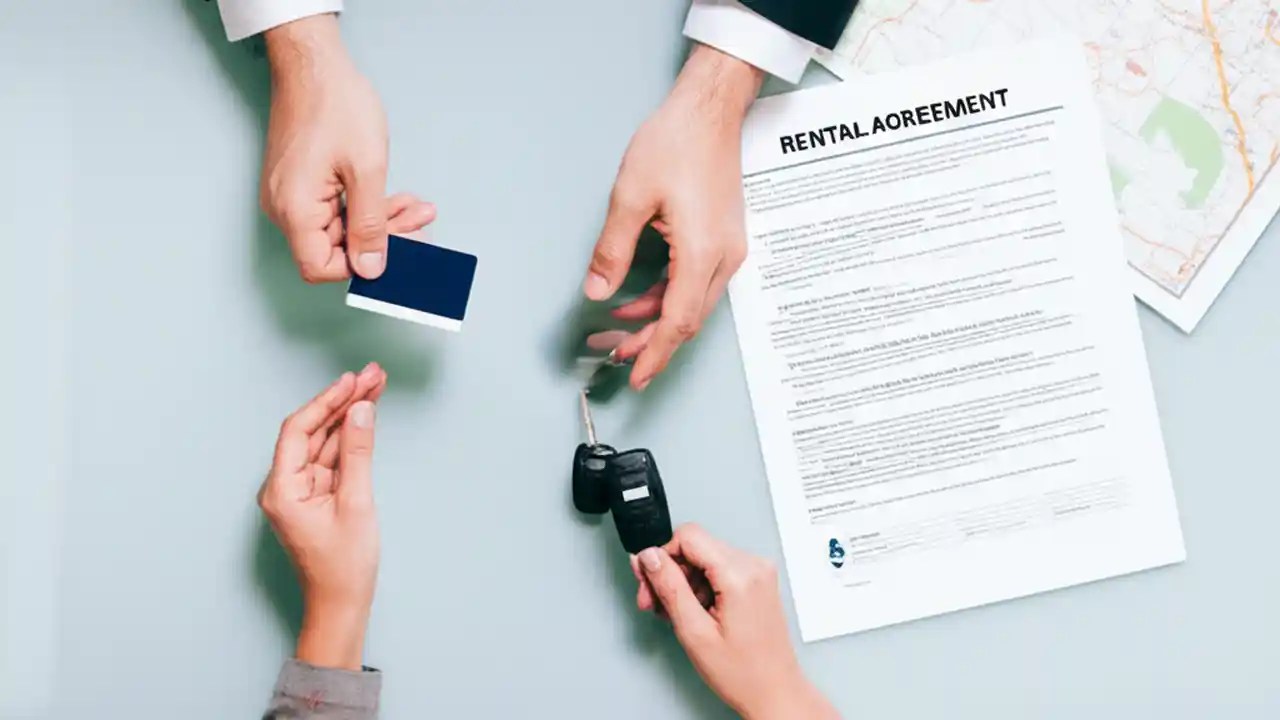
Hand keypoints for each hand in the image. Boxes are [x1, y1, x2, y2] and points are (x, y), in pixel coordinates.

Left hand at [259, 363, 387, 669]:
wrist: (341, 605)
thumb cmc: (343, 567)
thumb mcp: (356, 504)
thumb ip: (358, 453)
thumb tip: (361, 412)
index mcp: (281, 489)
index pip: (299, 429)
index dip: (326, 401)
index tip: (352, 380)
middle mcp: (285, 486)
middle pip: (312, 430)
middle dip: (343, 401)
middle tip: (372, 375)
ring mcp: (300, 490)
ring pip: (324, 441)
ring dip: (349, 414)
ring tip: (375, 386)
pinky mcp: (316, 495)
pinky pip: (332, 458)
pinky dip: (350, 437)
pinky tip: (365, 416)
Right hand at [261, 15, 434, 282]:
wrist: (314, 64)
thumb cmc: (335, 104)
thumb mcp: (367, 169)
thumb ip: (370, 225)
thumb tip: (371, 269)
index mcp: (295, 209)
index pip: (321, 267)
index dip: (359, 265)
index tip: (395, 250)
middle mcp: (285, 208)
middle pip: (336, 249)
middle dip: (383, 238)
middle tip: (419, 221)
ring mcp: (292, 196)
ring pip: (342, 229)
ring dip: (381, 221)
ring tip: (416, 206)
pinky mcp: (302, 184)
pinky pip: (336, 209)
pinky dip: (367, 206)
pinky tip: (395, 196)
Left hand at [584, 44, 763, 390]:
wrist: (710, 110)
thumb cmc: (678, 141)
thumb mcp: (631, 197)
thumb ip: (612, 250)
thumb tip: (598, 289)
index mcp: (701, 252)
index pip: (677, 322)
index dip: (654, 354)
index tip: (635, 376)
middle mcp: (722, 257)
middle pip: (686, 320)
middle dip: (650, 343)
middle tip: (613, 354)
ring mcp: (725, 249)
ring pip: (691, 305)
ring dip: (656, 320)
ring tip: (618, 328)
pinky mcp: (721, 239)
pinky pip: (695, 284)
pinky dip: (667, 298)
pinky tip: (639, 298)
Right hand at [631, 525, 838, 719]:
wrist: (775, 692)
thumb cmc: (743, 673)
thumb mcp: (694, 631)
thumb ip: (669, 587)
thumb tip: (649, 557)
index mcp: (740, 574)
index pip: (689, 536)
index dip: (662, 554)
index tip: (647, 577)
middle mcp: (754, 565)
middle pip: (695, 546)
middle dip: (668, 572)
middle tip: (652, 601)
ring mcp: (758, 572)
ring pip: (704, 558)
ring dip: (682, 582)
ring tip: (673, 613)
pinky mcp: (757, 580)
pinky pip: (718, 569)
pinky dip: (700, 586)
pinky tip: (692, 612)